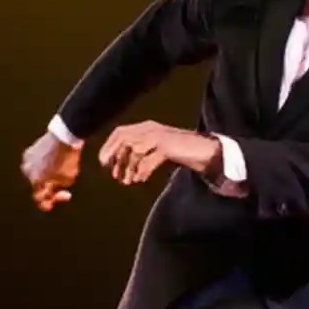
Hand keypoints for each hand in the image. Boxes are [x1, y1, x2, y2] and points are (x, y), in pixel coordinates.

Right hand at [20, 131, 80, 211]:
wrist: (64, 136)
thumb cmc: (66, 159)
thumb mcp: (67, 179)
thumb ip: (57, 188)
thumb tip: (53, 188)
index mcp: (35, 181)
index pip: (39, 199)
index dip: (51, 202)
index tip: (63, 196)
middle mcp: (27, 171)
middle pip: (37, 186)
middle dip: (48, 188)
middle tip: (59, 187)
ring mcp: (27, 159)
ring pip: (35, 174)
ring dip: (44, 177)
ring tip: (56, 174)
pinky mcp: (30, 150)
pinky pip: (35, 163)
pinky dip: (43, 166)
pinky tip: (53, 164)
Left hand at [98, 121, 221, 184]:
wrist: (204, 149)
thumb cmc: (179, 151)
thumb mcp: (156, 149)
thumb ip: (139, 155)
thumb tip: (118, 169)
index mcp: (146, 126)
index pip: (120, 132)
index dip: (109, 147)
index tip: (104, 163)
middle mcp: (151, 128)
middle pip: (124, 139)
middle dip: (116, 157)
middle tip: (114, 175)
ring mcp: (160, 136)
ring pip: (135, 150)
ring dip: (129, 168)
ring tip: (128, 182)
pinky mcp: (168, 146)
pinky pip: (149, 159)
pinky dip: (143, 170)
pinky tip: (140, 180)